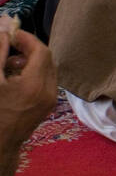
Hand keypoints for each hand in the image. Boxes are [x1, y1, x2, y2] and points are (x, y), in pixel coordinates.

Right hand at [0, 27, 56, 146]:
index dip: (27, 39)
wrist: (0, 143)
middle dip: (29, 48)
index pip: (41, 51)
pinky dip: (34, 72)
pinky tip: (15, 76)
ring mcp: (50, 100)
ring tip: (9, 62)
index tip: (11, 35)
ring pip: (48, 69)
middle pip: (47, 59)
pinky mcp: (48, 105)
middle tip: (9, 46)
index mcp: (35, 85)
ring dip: (31, 60)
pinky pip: (46, 80)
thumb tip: (4, 32)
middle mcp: (48, 91)